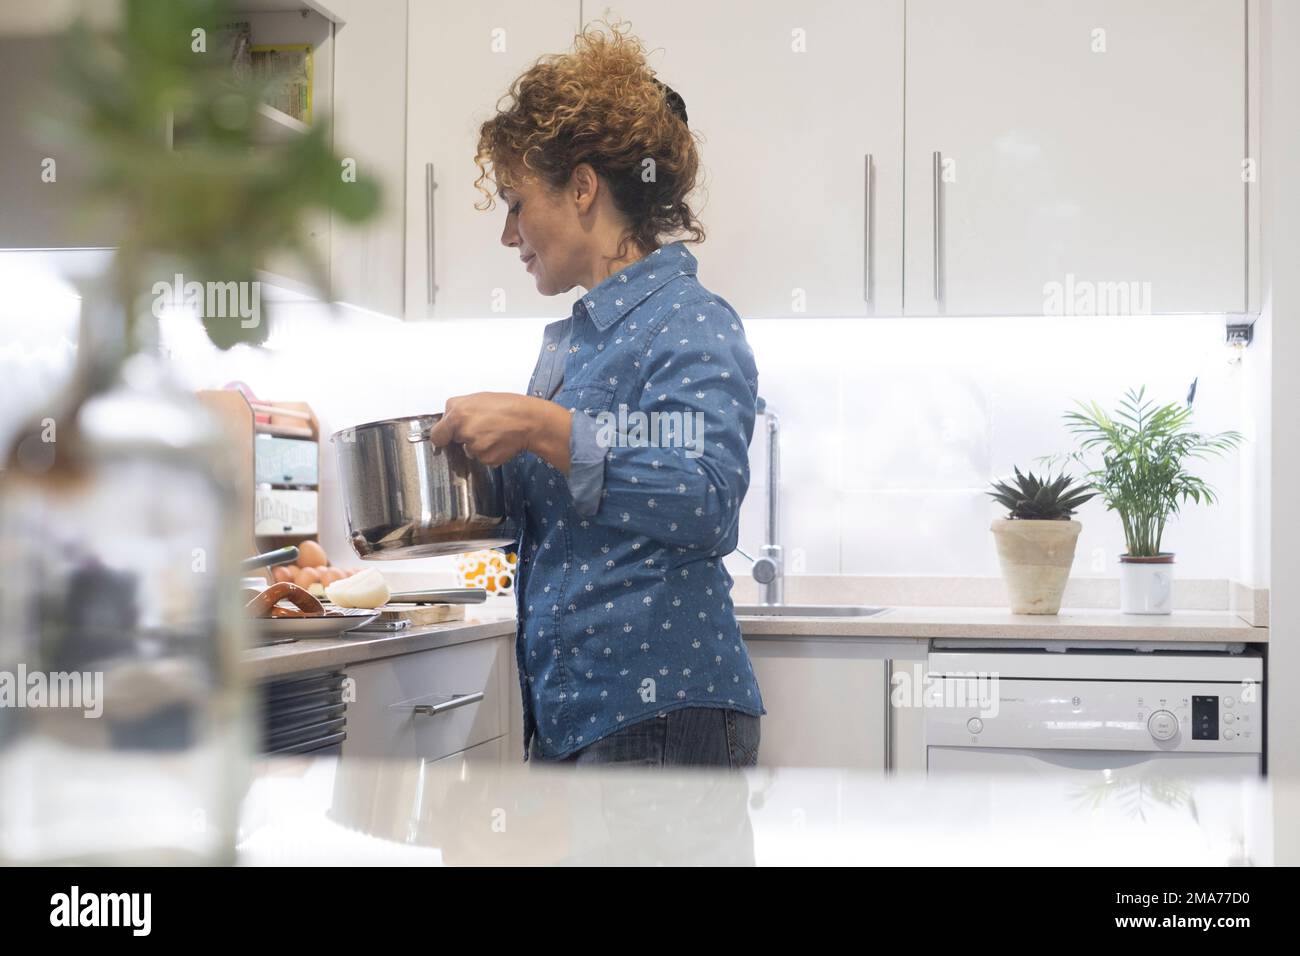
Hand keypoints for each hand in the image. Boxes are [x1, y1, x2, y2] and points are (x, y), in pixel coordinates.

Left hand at [428, 392, 571, 470]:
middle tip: (483, 427)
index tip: (447, 437)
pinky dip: (491, 453)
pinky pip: (484, 458)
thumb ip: (457, 409)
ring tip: (495, 433)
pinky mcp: (487, 459)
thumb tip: (447, 420)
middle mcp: (463, 432)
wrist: (530, 420)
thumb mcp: (477, 397)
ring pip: (471, 451)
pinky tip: (500, 442)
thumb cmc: (507, 406)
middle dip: (465, 437)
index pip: (437, 435)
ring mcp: (475, 448)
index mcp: (457, 414)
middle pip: (456, 442)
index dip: (443, 436)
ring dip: (479, 446)